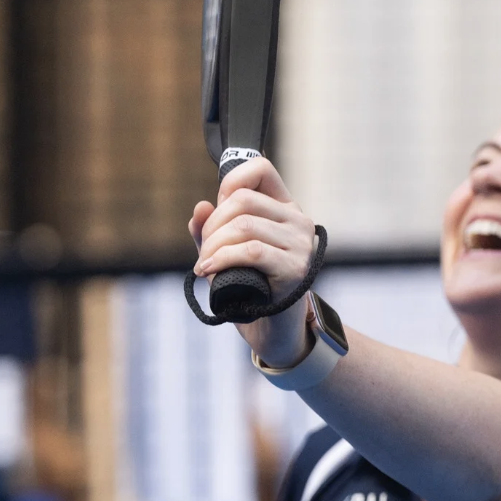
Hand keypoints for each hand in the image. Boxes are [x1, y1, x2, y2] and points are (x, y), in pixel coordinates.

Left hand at [189, 157, 314, 364]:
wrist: (273, 331)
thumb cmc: (249, 288)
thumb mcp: (224, 254)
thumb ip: (209, 230)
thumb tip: (200, 207)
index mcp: (284, 208)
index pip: (260, 169)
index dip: (230, 182)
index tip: (216, 211)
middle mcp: (298, 220)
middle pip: (243, 200)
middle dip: (212, 226)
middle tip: (204, 252)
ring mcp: (300, 244)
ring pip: (243, 226)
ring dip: (213, 247)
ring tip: (205, 266)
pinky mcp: (295, 269)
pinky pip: (251, 251)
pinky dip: (222, 259)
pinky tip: (209, 270)